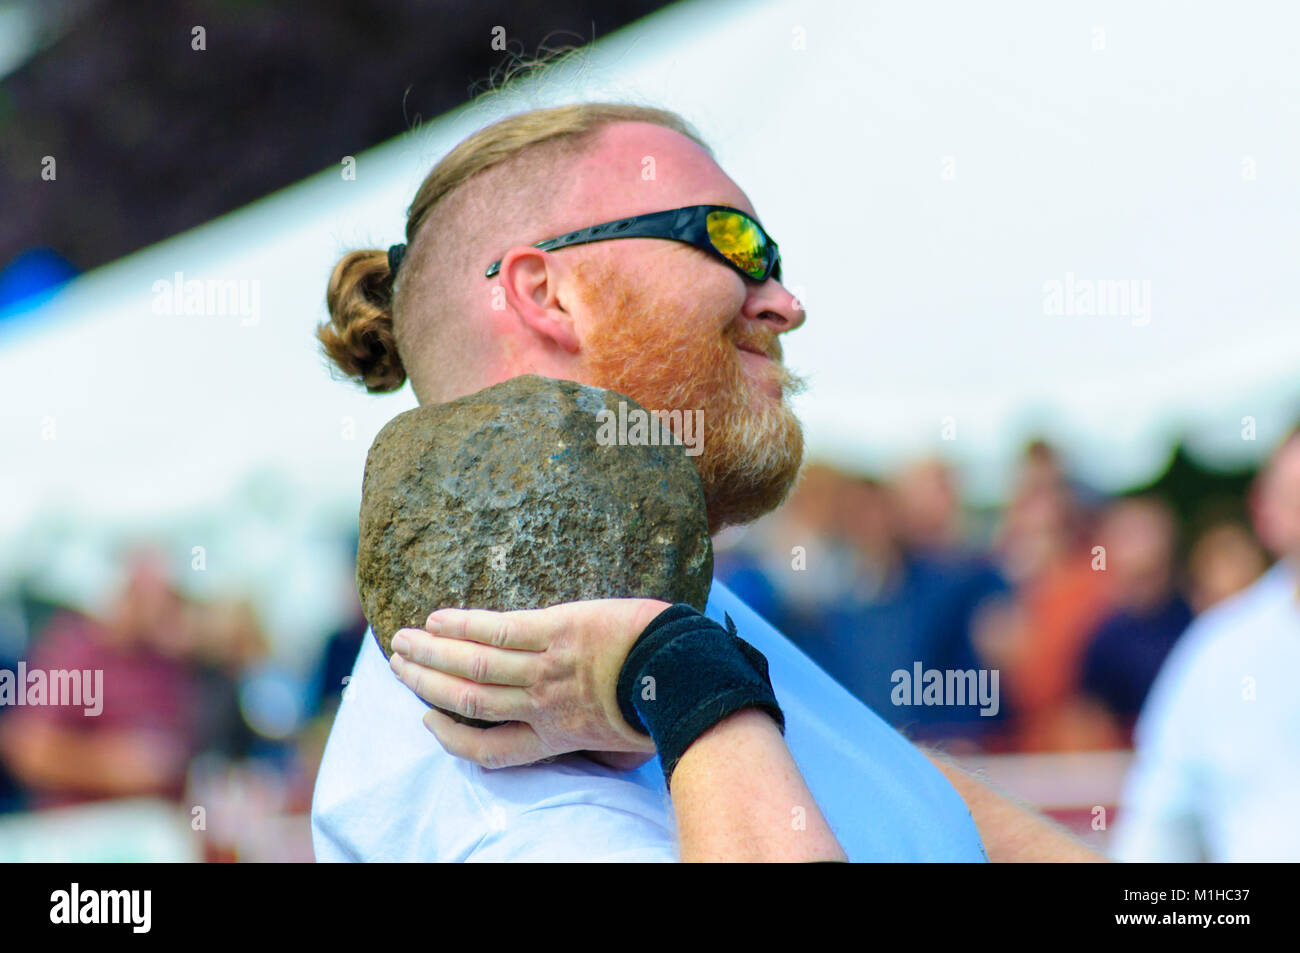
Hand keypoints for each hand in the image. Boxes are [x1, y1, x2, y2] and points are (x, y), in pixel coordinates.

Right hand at [388, 598, 671, 768]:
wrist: (683, 677)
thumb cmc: (663, 712)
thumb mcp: (626, 750)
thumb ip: (599, 750)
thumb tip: (600, 755)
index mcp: (555, 737)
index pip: (489, 748)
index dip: (453, 738)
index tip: (430, 722)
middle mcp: (540, 706)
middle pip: (468, 701)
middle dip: (428, 684)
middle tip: (398, 666)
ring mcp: (545, 668)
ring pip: (473, 665)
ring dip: (432, 652)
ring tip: (402, 639)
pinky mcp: (557, 629)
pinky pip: (497, 630)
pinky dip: (463, 625)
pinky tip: (438, 616)